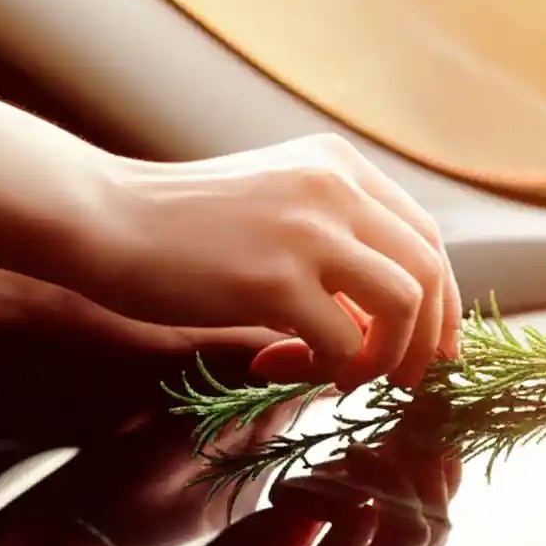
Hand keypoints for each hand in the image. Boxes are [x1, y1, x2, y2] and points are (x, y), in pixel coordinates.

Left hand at [50, 432, 461, 545]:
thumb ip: (335, 514)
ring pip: (410, 534)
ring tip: (351, 451)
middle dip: (423, 466)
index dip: (438, 474)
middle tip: (395, 422)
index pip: (435, 535)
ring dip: (387, 474)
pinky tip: (318, 475)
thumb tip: (374, 455)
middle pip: (435, 531)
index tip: (420, 423)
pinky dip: (347, 494)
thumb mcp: (290, 542)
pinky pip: (355, 537)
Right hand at [85, 134, 460, 390]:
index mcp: (338, 165)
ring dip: (389, 356)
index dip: (442, 301)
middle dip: (430, 338)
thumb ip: (331, 246)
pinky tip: (293, 367)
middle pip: (430, 269)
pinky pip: (347, 342)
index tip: (432, 348)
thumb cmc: (179, 225)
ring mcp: (308, 229)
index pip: (426, 236)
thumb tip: (381, 321)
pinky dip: (337, 370)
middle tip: (408, 380)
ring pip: (405, 303)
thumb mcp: (272, 208)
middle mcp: (335, 185)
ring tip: (351, 379)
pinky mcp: (275, 277)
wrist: (102, 218)